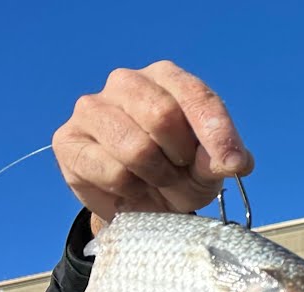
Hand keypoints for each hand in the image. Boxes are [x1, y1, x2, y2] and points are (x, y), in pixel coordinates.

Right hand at [52, 60, 253, 228]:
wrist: (139, 202)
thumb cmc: (179, 173)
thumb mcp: (208, 168)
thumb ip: (219, 160)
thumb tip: (233, 161)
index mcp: (166, 77)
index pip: (197, 96)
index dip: (219, 133)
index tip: (235, 164)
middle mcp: (126, 82)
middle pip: (162, 116)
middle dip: (181, 157)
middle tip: (181, 172)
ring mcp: (92, 108)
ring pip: (137, 148)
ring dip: (158, 177)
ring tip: (158, 180)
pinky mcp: (68, 141)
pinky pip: (113, 172)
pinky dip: (132, 190)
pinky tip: (130, 187)